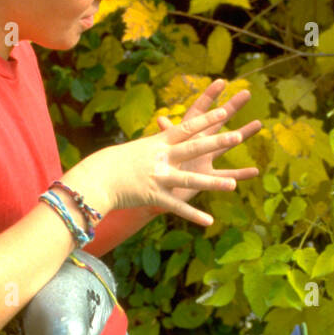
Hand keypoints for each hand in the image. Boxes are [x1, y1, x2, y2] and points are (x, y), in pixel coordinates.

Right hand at [70, 105, 257, 225]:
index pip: (186, 128)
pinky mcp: (154, 197)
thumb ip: (155, 146)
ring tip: (233, 185)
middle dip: (217, 142)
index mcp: (158, 143)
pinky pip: (176, 207)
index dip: (206, 121)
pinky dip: (193, 216)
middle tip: (237, 136)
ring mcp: (158, 177)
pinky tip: (209, 221)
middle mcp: (161, 157)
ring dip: (212, 183)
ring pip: (190, 179)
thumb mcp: (137, 149)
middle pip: (193, 147)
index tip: (223, 113)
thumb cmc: (113, 163)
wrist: (96, 178)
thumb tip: (161, 137)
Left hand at [154, 78, 260, 203]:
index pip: (199, 111)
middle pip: (218, 122)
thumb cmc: (155, 169)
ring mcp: (205, 160)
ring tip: (259, 123)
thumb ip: (165, 136)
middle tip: (247, 93)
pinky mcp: (208, 179)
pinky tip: (256, 171)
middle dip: (232, 107)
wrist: (156, 193)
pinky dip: (241, 174)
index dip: (209, 96)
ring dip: (243, 134)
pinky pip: (227, 175)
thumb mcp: (159, 152)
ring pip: (227, 145)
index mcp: (185, 135)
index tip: (222, 81)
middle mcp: (198, 143)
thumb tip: (161, 119)